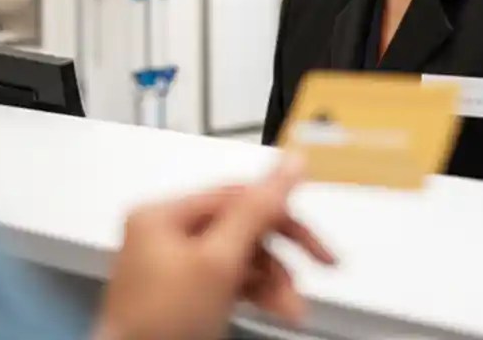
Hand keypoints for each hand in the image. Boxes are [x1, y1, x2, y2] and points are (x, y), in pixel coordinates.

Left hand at [95, 155, 336, 339]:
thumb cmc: (165, 322)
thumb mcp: (219, 260)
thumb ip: (258, 210)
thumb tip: (292, 161)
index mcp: (164, 215)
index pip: (238, 197)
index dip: (282, 214)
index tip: (316, 239)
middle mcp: (166, 235)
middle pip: (242, 228)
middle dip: (280, 256)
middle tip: (318, 268)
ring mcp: (174, 268)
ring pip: (240, 258)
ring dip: (273, 280)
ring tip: (292, 308)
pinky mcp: (185, 296)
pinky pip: (230, 281)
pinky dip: (256, 292)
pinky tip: (277, 308)